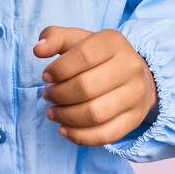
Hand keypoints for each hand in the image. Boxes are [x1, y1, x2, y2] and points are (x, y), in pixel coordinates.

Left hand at [33, 26, 158, 145]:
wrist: (135, 75)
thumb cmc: (98, 57)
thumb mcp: (78, 40)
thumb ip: (55, 37)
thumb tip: (38, 48)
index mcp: (114, 42)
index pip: (83, 56)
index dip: (58, 69)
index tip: (46, 76)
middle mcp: (130, 66)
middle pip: (86, 87)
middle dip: (58, 95)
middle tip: (47, 95)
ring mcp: (135, 94)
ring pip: (95, 114)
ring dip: (66, 117)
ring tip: (53, 113)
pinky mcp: (135, 118)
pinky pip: (105, 135)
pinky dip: (80, 136)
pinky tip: (64, 130)